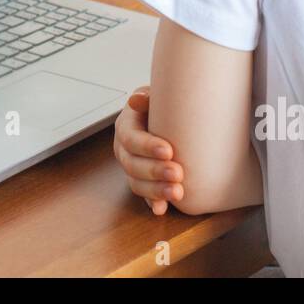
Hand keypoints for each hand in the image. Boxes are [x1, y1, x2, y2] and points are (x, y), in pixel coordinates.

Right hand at [113, 86, 183, 214]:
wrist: (172, 116)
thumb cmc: (165, 104)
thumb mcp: (157, 94)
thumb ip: (148, 97)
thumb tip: (137, 100)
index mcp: (127, 125)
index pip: (131, 137)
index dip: (147, 146)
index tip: (168, 150)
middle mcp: (125, 148)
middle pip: (132, 163)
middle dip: (154, 171)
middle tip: (177, 173)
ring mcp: (132, 166)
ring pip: (136, 183)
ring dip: (156, 190)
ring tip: (177, 192)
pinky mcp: (143, 181)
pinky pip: (144, 195)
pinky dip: (153, 203)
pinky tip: (161, 209)